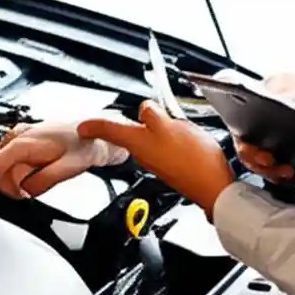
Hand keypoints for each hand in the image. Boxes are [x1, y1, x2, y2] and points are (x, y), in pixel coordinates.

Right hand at [0, 117, 129, 201]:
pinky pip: (12, 165)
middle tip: (36, 187)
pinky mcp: (23, 143)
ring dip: (18, 181)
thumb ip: (42, 181)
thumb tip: (25, 189)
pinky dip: (21, 174)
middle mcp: (16, 137)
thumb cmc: (86, 145)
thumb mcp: (68, 168)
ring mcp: (18, 139)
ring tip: (43, 176)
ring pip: (4, 172)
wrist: (98, 132)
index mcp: (23, 143)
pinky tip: (40, 170)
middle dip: (12, 187)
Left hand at [75, 101, 235, 218]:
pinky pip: (160, 144)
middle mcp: (142, 153)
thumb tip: (144, 108)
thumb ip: (152, 113)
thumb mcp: (169, 125)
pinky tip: (179, 133)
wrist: (211, 186)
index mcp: (137, 141)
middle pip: (126, 132)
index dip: (93, 125)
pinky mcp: (170, 164)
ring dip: (150, 126)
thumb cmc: (192, 160)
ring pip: (145, 137)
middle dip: (127, 121)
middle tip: (132, 113)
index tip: (82, 126)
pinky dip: (164, 135)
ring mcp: (155, 160)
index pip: (108, 129)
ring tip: (167, 118)